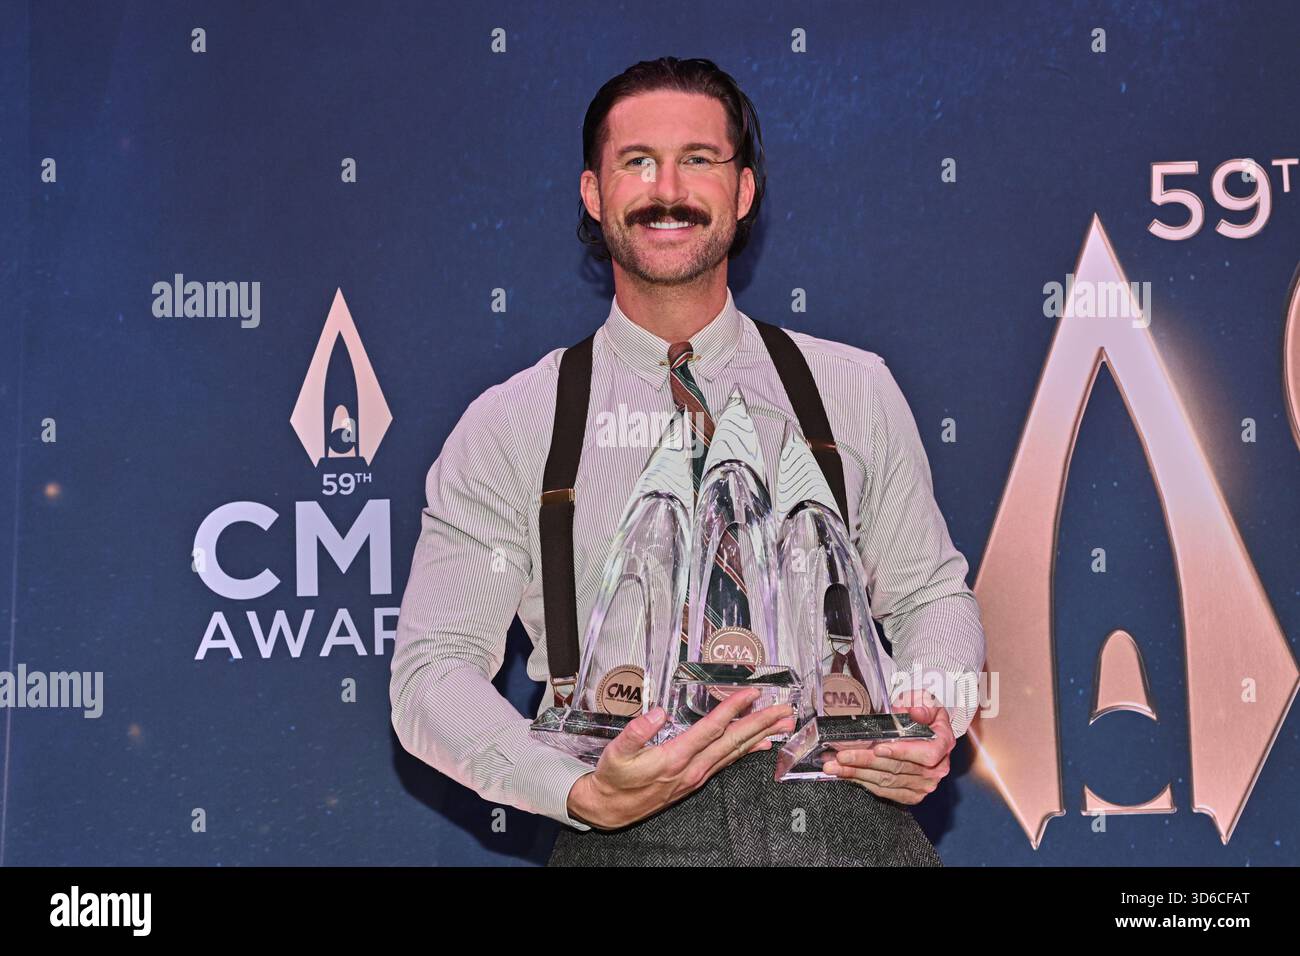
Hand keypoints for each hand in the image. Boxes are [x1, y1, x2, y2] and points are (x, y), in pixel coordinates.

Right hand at [565, 688, 795, 829]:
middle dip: (761, 723)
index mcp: (675, 757)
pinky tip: (759, 744)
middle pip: (733, 741)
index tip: (751, 694)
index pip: (711, 728)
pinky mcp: (696, 780)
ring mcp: (697, 776)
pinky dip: (746, 750)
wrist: (611, 809)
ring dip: (760, 735)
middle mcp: (692, 768)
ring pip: (734, 752)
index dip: (733, 709)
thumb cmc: (614, 778)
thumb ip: (636, 731)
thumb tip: (656, 713)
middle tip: (784, 710)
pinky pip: (727, 762)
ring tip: (781, 724)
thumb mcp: (616, 752)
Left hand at [820, 689, 954, 805]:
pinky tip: (848, 775)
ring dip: (858, 774)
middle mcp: (936, 769)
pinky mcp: (911, 794)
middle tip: (841, 756)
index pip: (925, 754)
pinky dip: (865, 783)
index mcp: (942, 744)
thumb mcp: (926, 702)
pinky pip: (886, 791)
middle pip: (897, 768)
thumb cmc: (924, 717)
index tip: (878, 748)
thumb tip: (915, 711)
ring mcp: (924, 785)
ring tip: (835, 766)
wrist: (928, 734)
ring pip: (887, 781)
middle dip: (865, 762)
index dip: (901, 752)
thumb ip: (923, 704)